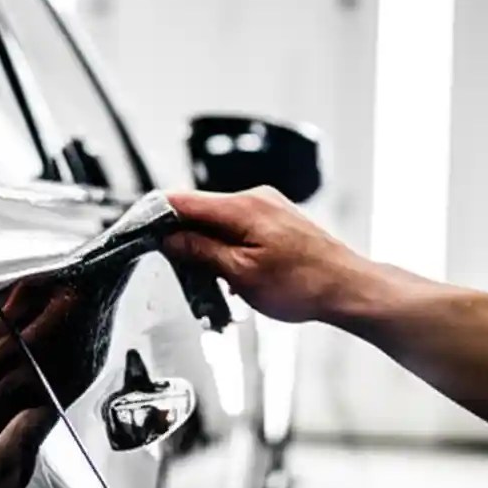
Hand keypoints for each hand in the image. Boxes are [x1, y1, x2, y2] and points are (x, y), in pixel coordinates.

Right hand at [163, 187, 372, 323]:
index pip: (182, 200)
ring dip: (206, 245)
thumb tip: (170, 239)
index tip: (139, 231)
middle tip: (175, 266)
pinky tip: (232, 272)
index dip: (155, 215)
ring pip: (217, 219)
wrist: (348, 289)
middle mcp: (255, 198)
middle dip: (182, 235)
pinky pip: (237, 226)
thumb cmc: (305, 284)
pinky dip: (225, 245)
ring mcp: (267, 207)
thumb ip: (200, 251)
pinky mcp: (276, 219)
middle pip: (199, 209)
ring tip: (212, 277)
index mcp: (243, 207)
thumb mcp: (240, 274)